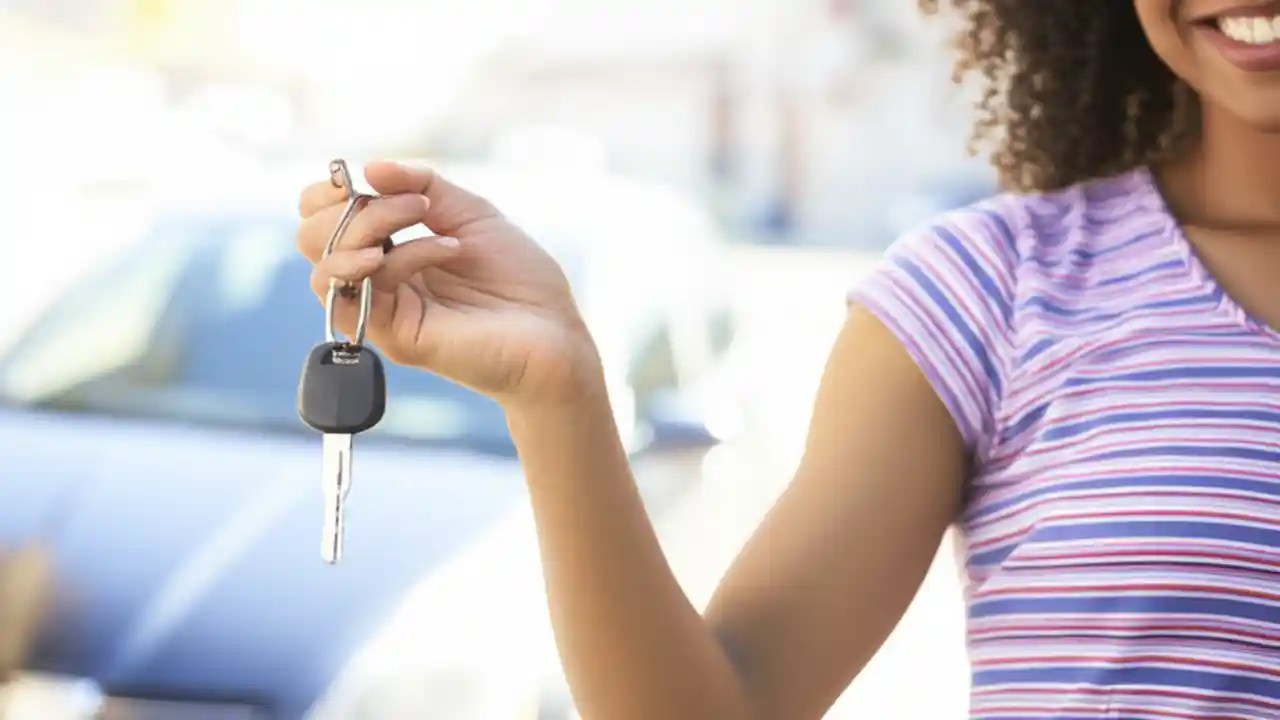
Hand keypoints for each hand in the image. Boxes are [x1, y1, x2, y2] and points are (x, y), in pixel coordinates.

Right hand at [296, 160, 603, 406]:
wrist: (555, 332)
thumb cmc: (520, 278)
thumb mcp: (470, 212)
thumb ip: (422, 185)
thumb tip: (369, 168)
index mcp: (387, 250)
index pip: (321, 219)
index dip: (329, 192)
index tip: (363, 177)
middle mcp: (377, 282)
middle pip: (309, 239)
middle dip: (348, 206)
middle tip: (411, 204)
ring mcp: (383, 312)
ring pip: (325, 267)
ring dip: (369, 226)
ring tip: (423, 217)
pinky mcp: (397, 337)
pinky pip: (366, 292)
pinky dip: (398, 258)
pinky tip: (443, 250)